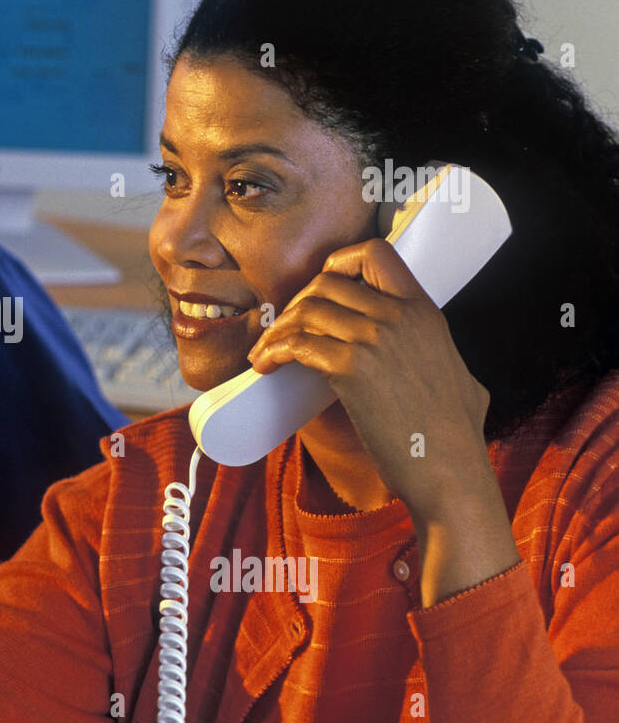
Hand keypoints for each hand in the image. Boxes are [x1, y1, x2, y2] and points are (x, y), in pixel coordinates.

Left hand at [245, 238, 490, 518]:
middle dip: (296, 303)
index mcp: (423, 310)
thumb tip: (426, 355)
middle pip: (326, 283)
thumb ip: (437, 353)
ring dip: (277, 330)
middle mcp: (399, 315)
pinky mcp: (351, 368)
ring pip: (305, 311)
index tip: (319, 290)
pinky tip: (264, 367)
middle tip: (283, 331)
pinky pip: (296, 344)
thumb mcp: (459, 374)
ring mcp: (374, 339)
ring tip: (265, 353)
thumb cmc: (453, 435)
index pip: (376, 252)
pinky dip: (272, 352)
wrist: (450, 470)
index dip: (339, 262)